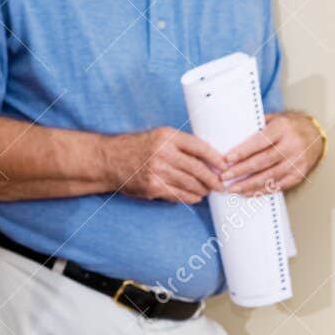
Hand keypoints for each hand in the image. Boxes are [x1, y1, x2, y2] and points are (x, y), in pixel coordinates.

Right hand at [109, 127, 224, 202]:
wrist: (108, 160)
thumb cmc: (136, 147)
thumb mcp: (158, 137)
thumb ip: (180, 145)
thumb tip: (208, 158)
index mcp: (167, 136)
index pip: (199, 147)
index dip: (216, 158)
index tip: (226, 165)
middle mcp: (163, 153)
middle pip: (198, 169)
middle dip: (213, 179)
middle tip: (221, 185)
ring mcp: (158, 172)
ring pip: (191, 184)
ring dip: (203, 189)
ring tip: (209, 190)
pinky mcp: (153, 187)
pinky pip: (179, 195)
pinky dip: (190, 197)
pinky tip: (196, 197)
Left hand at [221, 112, 322, 195]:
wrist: (315, 134)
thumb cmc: (290, 126)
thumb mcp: (275, 119)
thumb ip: (257, 127)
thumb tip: (232, 138)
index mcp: (282, 129)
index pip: (259, 142)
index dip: (242, 152)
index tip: (227, 159)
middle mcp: (291, 145)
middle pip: (262, 161)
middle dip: (241, 171)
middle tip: (225, 177)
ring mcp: (296, 162)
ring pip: (269, 176)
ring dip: (249, 184)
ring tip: (233, 188)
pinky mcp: (299, 174)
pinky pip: (278, 185)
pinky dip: (262, 190)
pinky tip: (249, 192)